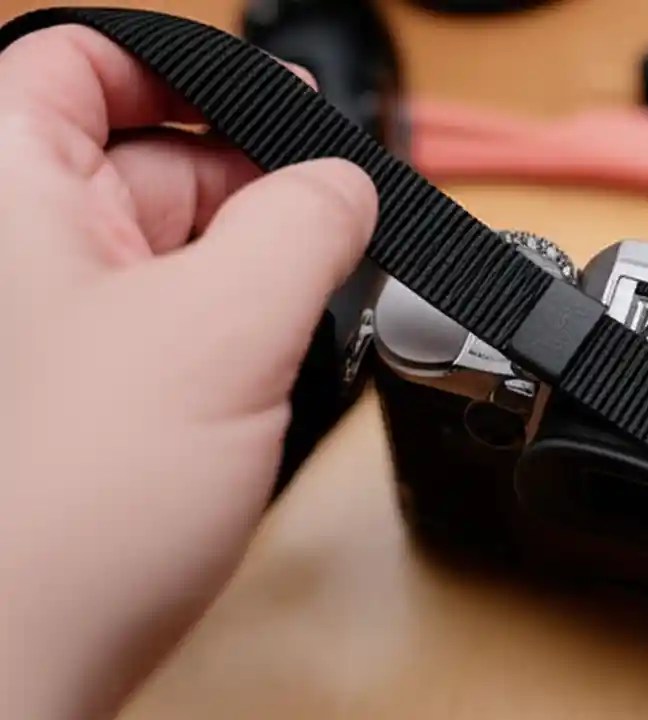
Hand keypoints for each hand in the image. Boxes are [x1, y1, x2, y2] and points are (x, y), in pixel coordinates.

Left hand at [0, 27, 376, 718]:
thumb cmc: (62, 506)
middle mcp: (11, 243)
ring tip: (302, 302)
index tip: (288, 111)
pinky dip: (230, 317)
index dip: (197, 74)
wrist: (21, 658)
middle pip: (145, 151)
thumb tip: (346, 185)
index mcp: (2, 182)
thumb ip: (304, 226)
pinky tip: (268, 355)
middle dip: (250, 178)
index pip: (90, 61)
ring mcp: (42, 317)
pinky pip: (167, 312)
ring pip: (165, 238)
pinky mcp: (78, 382)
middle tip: (332, 221)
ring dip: (249, 257)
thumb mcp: (223, 326)